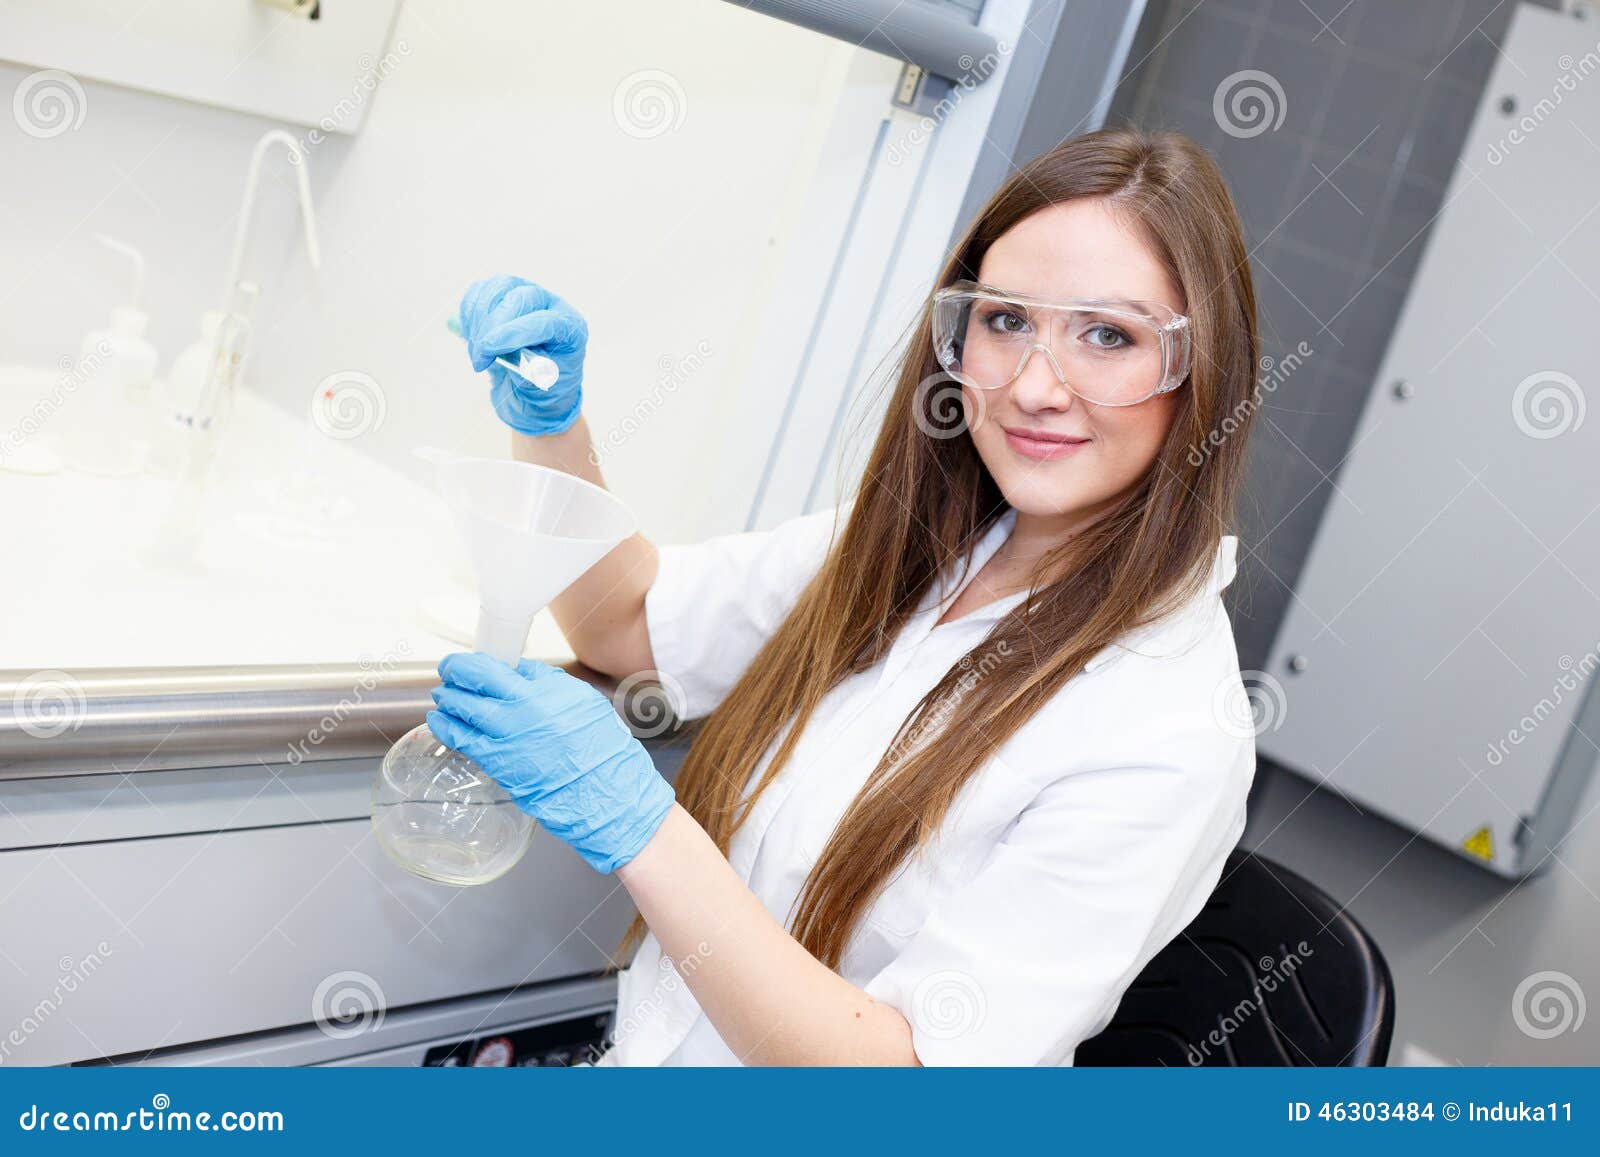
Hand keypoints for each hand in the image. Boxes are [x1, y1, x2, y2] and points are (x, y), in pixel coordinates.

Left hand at [426, 653, 673, 873]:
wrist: (606, 789)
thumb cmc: (600, 746)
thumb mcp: (581, 700)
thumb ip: (547, 683)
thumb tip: (521, 672)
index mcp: (538, 694)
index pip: (488, 670)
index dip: (466, 664)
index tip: (459, 663)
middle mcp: (516, 716)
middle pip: (470, 690)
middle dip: (452, 681)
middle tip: (446, 677)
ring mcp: (505, 743)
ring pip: (461, 716)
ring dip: (446, 704)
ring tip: (441, 699)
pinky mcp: (499, 767)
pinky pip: (464, 744)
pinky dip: (448, 731)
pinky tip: (440, 724)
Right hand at [457, 275, 586, 435]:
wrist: (532, 390)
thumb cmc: (544, 389)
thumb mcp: (545, 387)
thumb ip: (535, 371)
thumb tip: (518, 356)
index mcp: (571, 328)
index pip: (544, 321)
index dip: (514, 333)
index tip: (488, 349)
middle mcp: (551, 305)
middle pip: (520, 297)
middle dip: (493, 326)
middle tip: (479, 358)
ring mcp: (526, 295)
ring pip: (498, 287)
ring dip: (479, 318)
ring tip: (477, 353)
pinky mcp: (502, 295)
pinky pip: (480, 291)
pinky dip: (469, 311)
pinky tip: (472, 336)